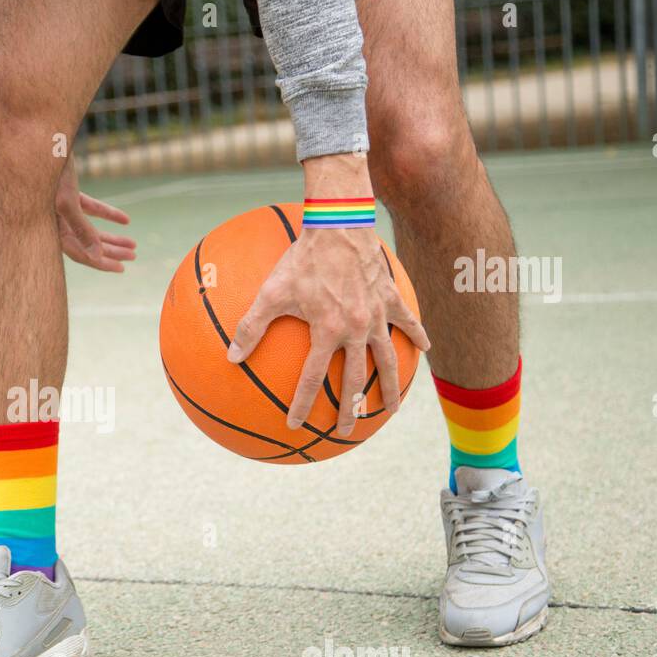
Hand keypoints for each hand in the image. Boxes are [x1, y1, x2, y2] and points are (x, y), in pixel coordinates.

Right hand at [55, 156, 136, 271]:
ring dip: (112, 237)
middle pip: (88, 245)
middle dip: (111, 252)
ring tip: (133, 245)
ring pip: (91, 229)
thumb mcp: (67, 201)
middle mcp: (57, 223)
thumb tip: (97, 254)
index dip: (101, 263)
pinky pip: (91, 209)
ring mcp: (62, 208)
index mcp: (53, 229)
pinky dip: (108, 214)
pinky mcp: (69, 192)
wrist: (41, 139)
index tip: (121, 268)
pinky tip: (126, 221)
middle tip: (133, 257)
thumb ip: (81, 228)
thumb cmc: (49, 171)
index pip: (80, 254)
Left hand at [226, 225, 429, 436]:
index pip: (313, 379)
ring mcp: (377, 316)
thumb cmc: (300, 258)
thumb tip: (231, 357)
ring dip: (390, 388)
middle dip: (350, 410)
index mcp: (327, 332)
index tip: (294, 424)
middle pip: (355, 380)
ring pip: (388, 360)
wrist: (338, 224)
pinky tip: (425, 350)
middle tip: (346, 432)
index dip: (302, 403)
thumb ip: (250, 326)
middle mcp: (356, 330)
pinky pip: (408, 322)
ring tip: (391, 410)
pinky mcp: (391, 299)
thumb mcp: (270, 293)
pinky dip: (417, 335)